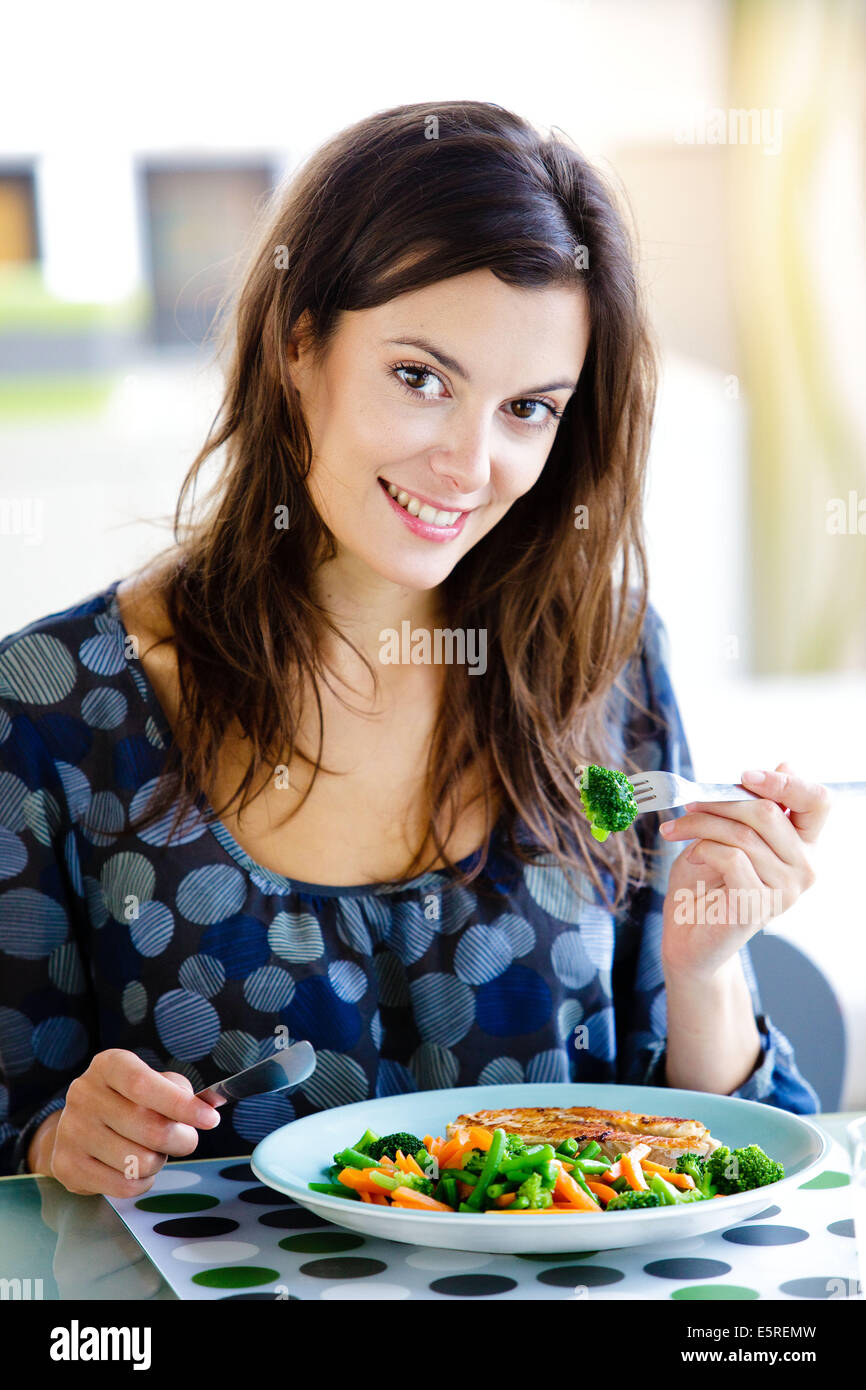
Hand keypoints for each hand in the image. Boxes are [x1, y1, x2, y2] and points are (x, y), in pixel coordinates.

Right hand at [48, 1049, 220, 1197]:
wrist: (80, 1126)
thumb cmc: (129, 1101)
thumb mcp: (153, 1081)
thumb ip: (178, 1091)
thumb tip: (203, 1109)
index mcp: (108, 1066)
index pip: (143, 1085)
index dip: (180, 1105)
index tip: (210, 1119)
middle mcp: (84, 1095)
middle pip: (149, 1129)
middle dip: (181, 1140)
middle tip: (185, 1139)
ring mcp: (72, 1131)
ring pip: (139, 1162)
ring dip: (158, 1162)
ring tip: (151, 1151)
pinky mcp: (67, 1166)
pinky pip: (124, 1186)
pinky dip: (143, 1182)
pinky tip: (138, 1170)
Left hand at [659, 761, 830, 981]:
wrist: (688, 936)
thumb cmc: (707, 880)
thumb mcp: (730, 832)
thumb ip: (756, 805)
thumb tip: (786, 764)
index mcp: (803, 844)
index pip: (819, 802)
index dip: (787, 782)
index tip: (745, 776)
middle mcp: (804, 868)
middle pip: (768, 812)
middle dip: (720, 801)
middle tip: (689, 803)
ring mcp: (785, 890)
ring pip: (742, 834)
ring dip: (700, 824)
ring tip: (676, 830)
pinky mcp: (757, 905)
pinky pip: (731, 857)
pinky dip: (703, 849)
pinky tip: (691, 858)